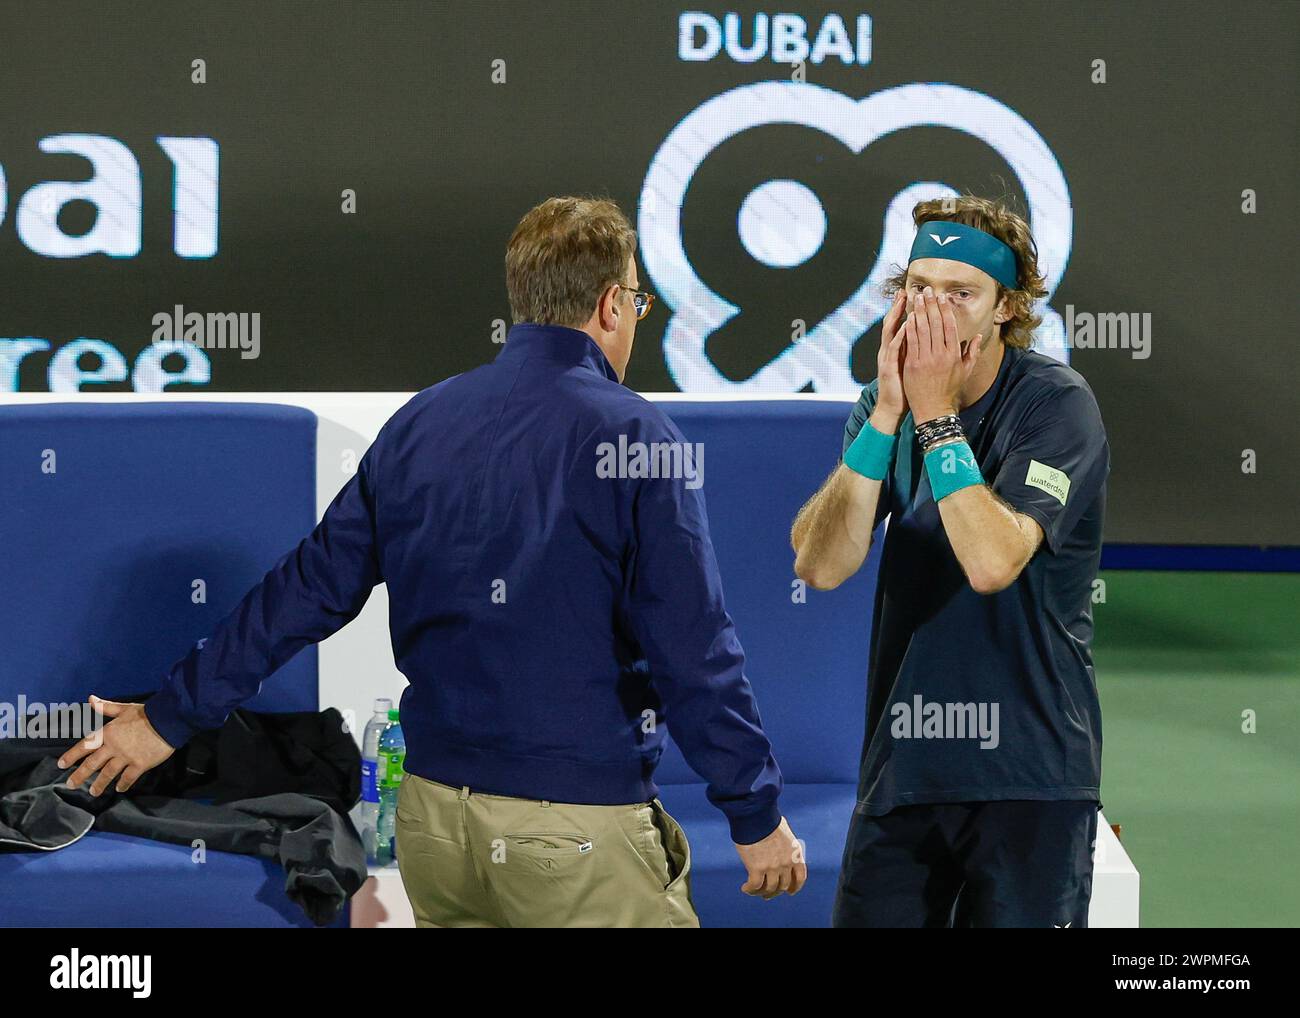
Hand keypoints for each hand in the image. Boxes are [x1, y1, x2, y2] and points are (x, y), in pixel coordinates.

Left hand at [56, 695, 175, 795]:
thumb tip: (90, 699)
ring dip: (99, 784)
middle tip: (70, 784)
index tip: (61, 764)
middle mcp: (113, 747)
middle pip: (92, 764)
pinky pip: (128, 777)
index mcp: (108, 733)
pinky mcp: (140, 764)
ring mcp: (126, 757)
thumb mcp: (124, 708)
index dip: (72, 755)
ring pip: (108, 773)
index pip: (85, 746)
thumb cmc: (146, 713)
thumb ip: (106, 707)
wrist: (167, 720)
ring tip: (93, 792)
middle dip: (80, 775)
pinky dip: (123, 784)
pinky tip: (120, 789)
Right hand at [734, 816, 807, 899]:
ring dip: (761, 892)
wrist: (756, 815)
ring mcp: (772, 867)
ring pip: (769, 888)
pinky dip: (750, 889)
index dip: (795, 887)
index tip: (790, 892)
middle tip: (767, 895)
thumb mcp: (784, 832)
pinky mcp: (757, 868)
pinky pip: (755, 885)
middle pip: (783, 886)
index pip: (800, 877)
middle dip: (775, 892)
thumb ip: (784, 843)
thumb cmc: (767, 819)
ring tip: (753, 891)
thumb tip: (778, 844)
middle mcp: (786, 863)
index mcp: (795, 854)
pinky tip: (745, 888)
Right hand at [873, 290, 909, 426]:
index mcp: (898, 349)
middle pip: (893, 323)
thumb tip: (930, 339)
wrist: (894, 407)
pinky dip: (899, 336)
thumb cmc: (908, 388)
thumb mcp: (914, 366)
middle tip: (906, 291)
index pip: (902, 324)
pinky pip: (894, 348)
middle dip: (899, 307)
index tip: (915, 296)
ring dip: (897, 316)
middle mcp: (890, 350)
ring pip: (891, 331)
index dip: (907, 310)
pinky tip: (906, 325)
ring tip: (904, 301)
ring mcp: (888, 358)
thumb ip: (919, 351)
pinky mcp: (888, 367)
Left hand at [901, 287, 982, 422]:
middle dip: (931, 305)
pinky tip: (908, 316)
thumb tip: (977, 335)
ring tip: (917, 298)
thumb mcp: (965, 371)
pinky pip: (911, 342)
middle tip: (927, 290)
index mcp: (954, 354)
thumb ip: (971, 352)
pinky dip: (910, 328)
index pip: (950, 326)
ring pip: (922, 330)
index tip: (942, 297)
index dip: (945, 310)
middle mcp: (941, 354)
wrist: (934, 409)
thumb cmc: (949, 390)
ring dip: (919, 311)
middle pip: (936, 324)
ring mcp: (926, 359)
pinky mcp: (912, 364)